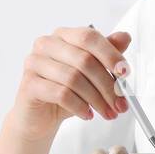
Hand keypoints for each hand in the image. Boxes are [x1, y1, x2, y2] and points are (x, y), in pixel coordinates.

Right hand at [6, 27, 132, 141]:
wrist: (40, 117)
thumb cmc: (65, 92)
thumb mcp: (90, 74)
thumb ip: (106, 55)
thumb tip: (124, 37)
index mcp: (63, 36)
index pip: (89, 37)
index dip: (110, 54)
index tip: (125, 73)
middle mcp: (47, 44)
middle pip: (84, 60)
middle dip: (107, 85)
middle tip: (120, 103)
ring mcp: (35, 63)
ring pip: (74, 79)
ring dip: (96, 99)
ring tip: (107, 112)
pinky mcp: (29, 84)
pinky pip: (61, 94)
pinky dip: (80, 106)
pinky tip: (87, 114)